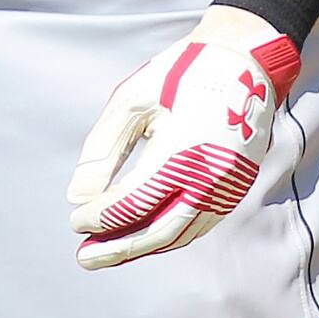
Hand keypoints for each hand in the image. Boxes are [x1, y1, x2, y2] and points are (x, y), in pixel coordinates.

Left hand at [67, 5, 300, 269]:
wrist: (244, 60)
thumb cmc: (180, 74)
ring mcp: (229, 188)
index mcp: (184, 152)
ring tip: (107, 251)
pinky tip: (141, 234)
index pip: (135, 202)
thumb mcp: (134, 100)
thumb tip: (78, 197)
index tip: (75, 221)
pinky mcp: (235, 189)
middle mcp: (212, 178)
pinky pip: (197, 223)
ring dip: (142, 246)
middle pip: (159, 231)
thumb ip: (104, 149)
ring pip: (180, 233)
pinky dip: (167, 234)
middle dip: (119, 247)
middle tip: (84, 257)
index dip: (102, 217)